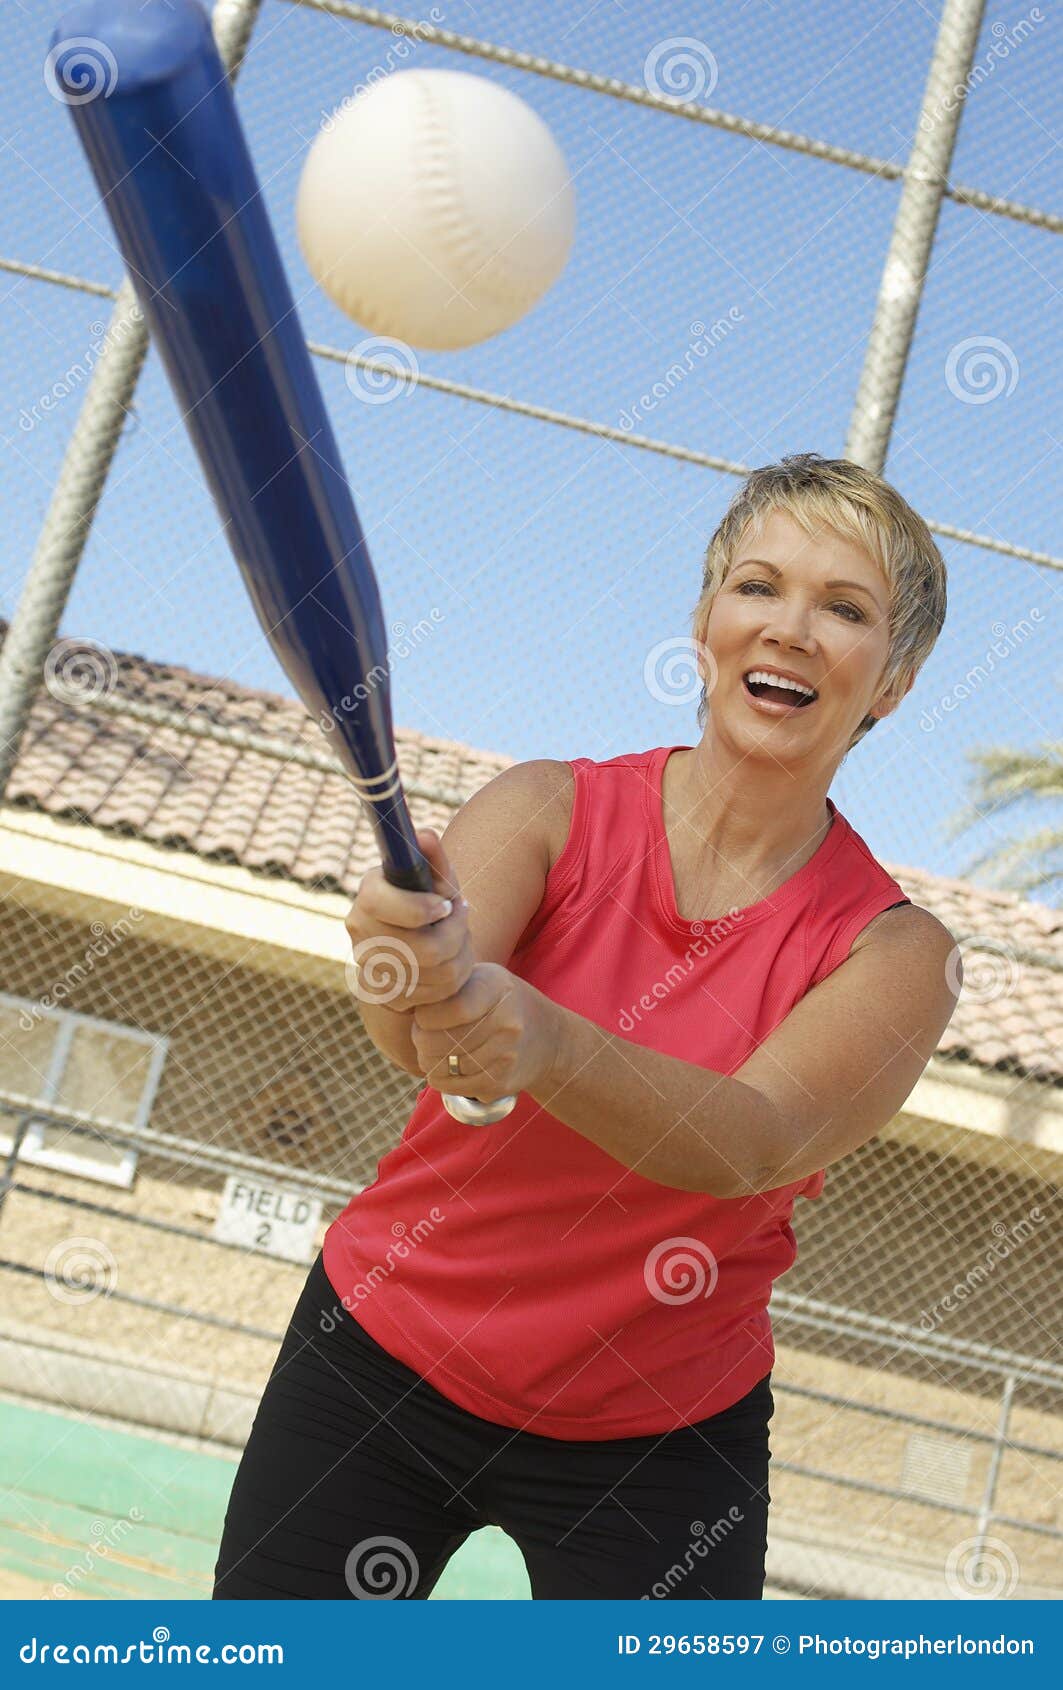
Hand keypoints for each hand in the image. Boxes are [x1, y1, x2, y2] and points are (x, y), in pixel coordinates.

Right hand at [344, 829, 473, 1011]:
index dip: (423, 908)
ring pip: (439, 973)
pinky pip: (436, 995)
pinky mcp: (385, 995)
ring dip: (461, 955)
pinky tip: (450, 963)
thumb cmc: (426, 903)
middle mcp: (361, 932)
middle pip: (427, 948)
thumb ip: (434, 859)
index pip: (386, 905)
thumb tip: (425, 837)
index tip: (446, 905)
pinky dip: (453, 979)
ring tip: (459, 940)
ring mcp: (369, 967)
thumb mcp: (434, 880)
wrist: (410, 950)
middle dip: (456, 934)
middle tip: (459, 921)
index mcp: (369, 895)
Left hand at [410, 963, 560, 1103]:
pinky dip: (439, 1078)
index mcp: (497, 989)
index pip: (452, 1009)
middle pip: (443, 1041)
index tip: (422, 1015)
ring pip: (444, 1066)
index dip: (426, 1016)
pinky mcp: (501, 1082)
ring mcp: (506, 1055)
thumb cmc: (501, 1002)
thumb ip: (452, 985)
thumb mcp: (484, 979)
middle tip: (421, 1035)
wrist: (548, 1038)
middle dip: (421, 1040)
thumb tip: (409, 996)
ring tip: (434, 1049)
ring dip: (428, 1060)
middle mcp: (507, 1022)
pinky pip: (452, 1086)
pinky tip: (445, 1066)